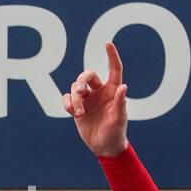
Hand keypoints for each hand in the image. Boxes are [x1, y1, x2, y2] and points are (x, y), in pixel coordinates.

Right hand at [63, 41, 128, 157]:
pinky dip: (67, 104)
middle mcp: (100, 92)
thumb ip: (120, 103)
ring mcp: (88, 99)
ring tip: (79, 113)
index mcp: (113, 91)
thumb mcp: (119, 119)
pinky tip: (73, 112)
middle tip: (80, 93)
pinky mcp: (77, 108)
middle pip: (87, 75)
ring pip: (75, 88)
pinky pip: (67, 98)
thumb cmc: (115, 132)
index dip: (111, 56)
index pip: (114, 69)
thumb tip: (123, 87)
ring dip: (75, 99)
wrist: (103, 146)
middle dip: (81, 82)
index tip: (107, 43)